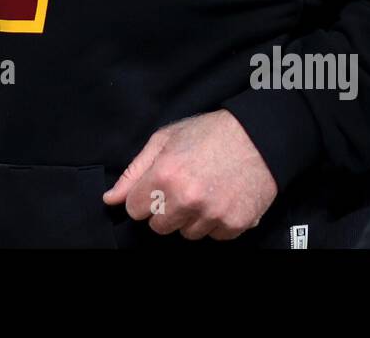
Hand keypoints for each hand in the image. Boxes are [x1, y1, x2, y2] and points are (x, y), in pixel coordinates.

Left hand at [102, 109, 277, 240]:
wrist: (258, 137)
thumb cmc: (209, 133)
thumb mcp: (165, 140)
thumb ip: (134, 172)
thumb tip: (111, 199)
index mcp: (165, 175)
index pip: (134, 210)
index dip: (143, 197)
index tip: (157, 186)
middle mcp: (187, 198)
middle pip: (158, 226)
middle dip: (165, 209)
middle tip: (182, 187)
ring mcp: (212, 214)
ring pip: (186, 233)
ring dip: (191, 217)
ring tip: (204, 190)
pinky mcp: (234, 224)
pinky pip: (213, 236)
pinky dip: (215, 222)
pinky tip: (221, 198)